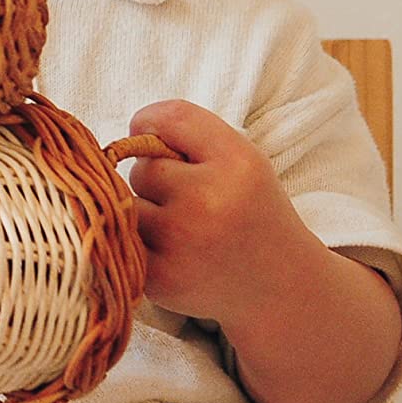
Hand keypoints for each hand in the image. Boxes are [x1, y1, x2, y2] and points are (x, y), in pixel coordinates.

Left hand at [121, 99, 323, 328]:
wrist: (279, 285)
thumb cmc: (249, 211)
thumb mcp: (241, 159)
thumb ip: (187, 133)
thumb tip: (127, 134)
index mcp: (236, 163)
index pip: (170, 118)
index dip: (149, 122)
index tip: (150, 135)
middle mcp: (208, 200)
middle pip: (143, 167)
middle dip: (157, 180)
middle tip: (192, 202)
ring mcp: (182, 243)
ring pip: (128, 204)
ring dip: (144, 212)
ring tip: (183, 228)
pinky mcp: (161, 278)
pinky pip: (123, 240)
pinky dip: (139, 244)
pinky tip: (172, 252)